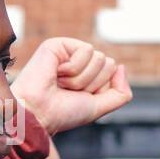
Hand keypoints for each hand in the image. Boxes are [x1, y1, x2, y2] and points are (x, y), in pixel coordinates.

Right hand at [11, 38, 131, 134]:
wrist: (38, 112)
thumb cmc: (61, 113)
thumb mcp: (99, 108)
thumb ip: (121, 93)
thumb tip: (121, 67)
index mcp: (87, 77)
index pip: (112, 72)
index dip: (100, 89)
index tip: (78, 97)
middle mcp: (79, 64)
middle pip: (108, 63)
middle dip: (92, 83)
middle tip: (68, 90)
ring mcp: (68, 53)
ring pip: (99, 58)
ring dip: (81, 78)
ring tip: (61, 83)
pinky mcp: (59, 44)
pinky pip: (87, 50)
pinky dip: (73, 68)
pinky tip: (57, 73)